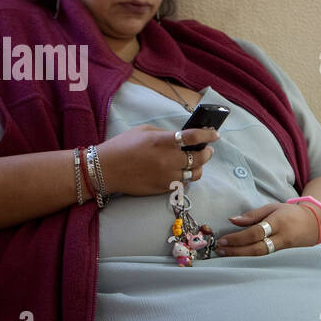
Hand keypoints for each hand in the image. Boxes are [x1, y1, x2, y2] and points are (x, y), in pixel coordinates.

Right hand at [98, 124, 218, 195]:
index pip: (193, 137)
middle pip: (200, 158)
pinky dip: (185, 177)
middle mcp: (167, 159)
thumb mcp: (144, 132)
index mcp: (162, 141)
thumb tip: (182, 138)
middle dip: (207, 152)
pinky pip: (183, 184)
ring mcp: (167, 176)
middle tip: (207, 150)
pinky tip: (181, 172)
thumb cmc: (122, 147)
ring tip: (196, 162)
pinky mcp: (163, 188)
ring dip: (198, 167)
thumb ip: (165, 134)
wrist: (106, 170)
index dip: (208, 135)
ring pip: (195, 174)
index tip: (215, 134)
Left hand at [217, 200, 320, 255]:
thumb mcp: (272, 208)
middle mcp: (282, 237)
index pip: (256, 232)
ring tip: (224, 254)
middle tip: (220, 250)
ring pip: (260, 256)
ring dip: (240, 256)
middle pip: (257, 248)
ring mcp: (283, 248)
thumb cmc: (290, 214)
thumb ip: (253, 215)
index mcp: (279, 222)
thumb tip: (232, 220)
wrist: (314, 225)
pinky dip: (248, 258)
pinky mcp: (283, 255)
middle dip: (236, 251)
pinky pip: (264, 258)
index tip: (223, 240)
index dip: (238, 238)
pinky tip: (237, 257)